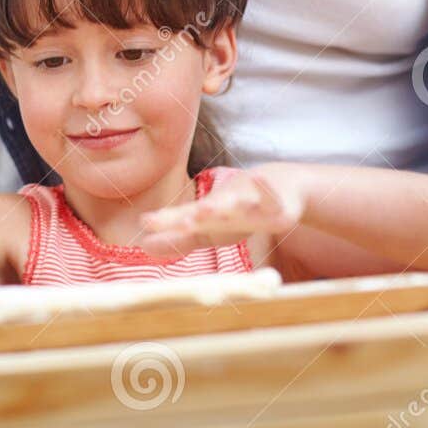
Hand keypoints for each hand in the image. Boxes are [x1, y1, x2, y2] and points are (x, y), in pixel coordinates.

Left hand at [137, 168, 303, 258]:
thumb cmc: (241, 212)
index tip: (146, 222)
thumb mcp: (211, 230)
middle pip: (207, 213)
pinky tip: (259, 179)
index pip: (185, 219)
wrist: (283, 186)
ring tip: (206, 210)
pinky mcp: (277, 208)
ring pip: (235, 207)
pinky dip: (265, 191)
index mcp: (210, 214)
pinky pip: (271, 201)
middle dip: (191, 218)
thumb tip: (143, 247)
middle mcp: (226, 207)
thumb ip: (180, 239)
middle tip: (176, 222)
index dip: (167, 221)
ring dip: (221, 207)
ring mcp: (251, 205)